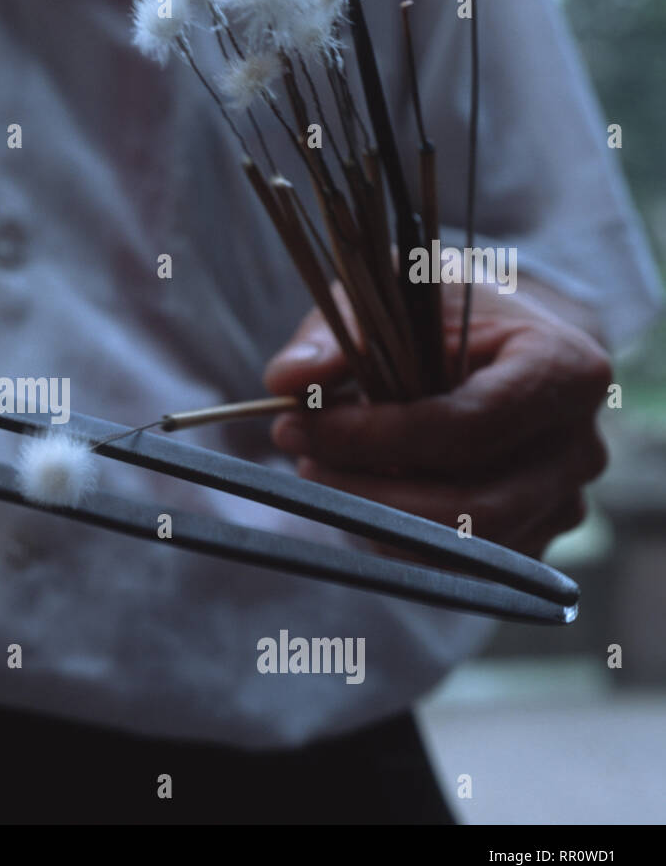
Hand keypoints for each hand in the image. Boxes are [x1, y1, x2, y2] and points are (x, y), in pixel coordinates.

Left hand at [263, 280, 612, 557]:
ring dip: (375, 520)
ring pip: (460, 547)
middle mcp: (578, 448)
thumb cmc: (446, 318)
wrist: (502, 347)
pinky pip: (458, 565)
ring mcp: (561, 503)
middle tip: (300, 460)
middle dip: (366, 491)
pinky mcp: (534, 541)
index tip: (296, 425)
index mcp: (564, 371)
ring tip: (323, 473)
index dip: (372, 436)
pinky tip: (360, 497)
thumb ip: (339, 336)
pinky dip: (396, 538)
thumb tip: (287, 381)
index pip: (464, 427)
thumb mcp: (392, 300)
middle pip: (468, 506)